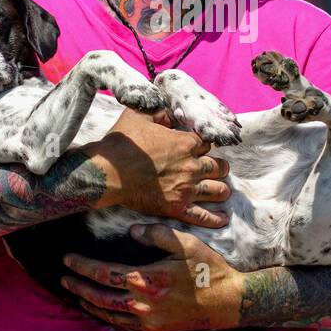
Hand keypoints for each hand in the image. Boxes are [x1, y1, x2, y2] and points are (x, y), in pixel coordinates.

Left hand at [61, 223, 243, 330]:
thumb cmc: (208, 269)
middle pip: (100, 296)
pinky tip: (100, 312)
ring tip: (76, 294)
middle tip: (64, 278)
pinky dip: (107, 319)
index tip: (68, 259)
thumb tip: (133, 230)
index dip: (82, 266)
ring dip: (89, 304)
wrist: (229, 302)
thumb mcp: (186, 243)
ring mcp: (148, 321)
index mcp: (147, 280)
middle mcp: (143, 304)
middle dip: (78, 286)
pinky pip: (123, 327)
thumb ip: (157, 234)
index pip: (104, 272)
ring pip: (108, 314)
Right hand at [81, 108, 230, 227]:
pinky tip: (222, 218)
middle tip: (215, 169)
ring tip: (221, 190)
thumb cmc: (122, 143)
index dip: (205, 145)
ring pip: (218, 190)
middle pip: (219, 166)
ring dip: (221, 189)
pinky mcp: (177, 207)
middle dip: (219, 166)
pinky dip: (214, 219)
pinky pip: (203, 216)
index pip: (208, 143)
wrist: (108, 172)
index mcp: (185, 143)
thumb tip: (170, 112)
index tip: (201, 148)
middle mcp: (191, 166)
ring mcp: (186, 188)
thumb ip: (160, 112)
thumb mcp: (140, 115)